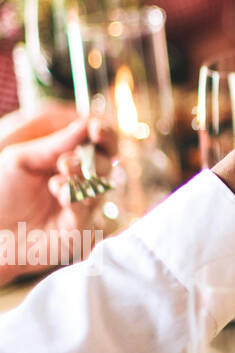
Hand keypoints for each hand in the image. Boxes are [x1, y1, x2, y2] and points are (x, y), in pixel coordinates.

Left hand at [0, 115, 115, 284]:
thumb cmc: (0, 193)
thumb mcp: (21, 159)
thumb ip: (54, 142)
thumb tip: (86, 124)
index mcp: (66, 160)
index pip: (97, 143)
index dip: (103, 134)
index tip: (96, 129)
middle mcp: (78, 181)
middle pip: (106, 162)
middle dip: (92, 158)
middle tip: (65, 163)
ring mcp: (80, 205)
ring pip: (100, 185)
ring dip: (82, 177)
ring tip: (55, 182)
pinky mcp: (78, 228)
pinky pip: (88, 210)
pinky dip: (76, 198)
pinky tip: (58, 193)